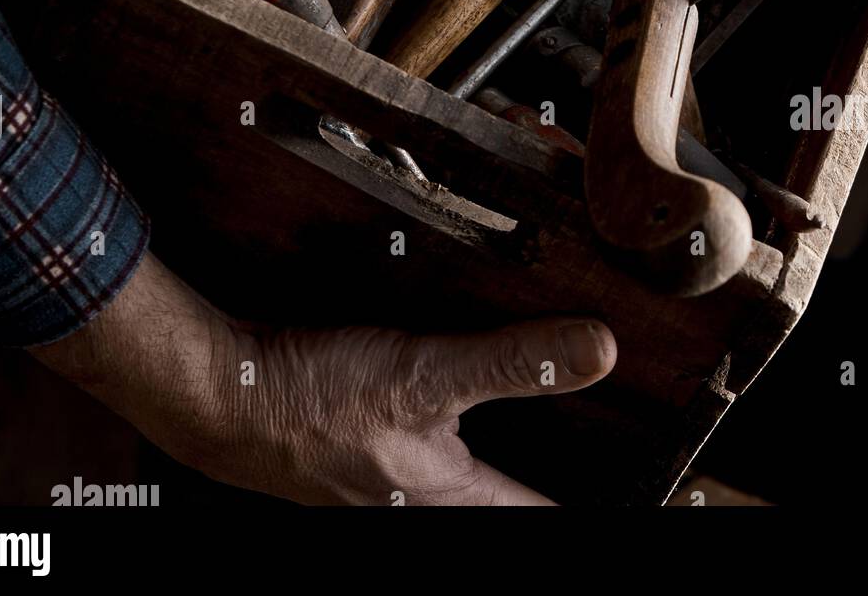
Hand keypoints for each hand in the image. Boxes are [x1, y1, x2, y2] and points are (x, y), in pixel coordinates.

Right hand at [31, 253, 615, 505]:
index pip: (541, 517)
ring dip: (503, 468)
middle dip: (545, 487)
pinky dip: (458, 443)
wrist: (222, 398)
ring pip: (466, 488)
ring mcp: (391, 488)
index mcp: (448, 499)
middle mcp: (424, 505)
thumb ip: (512, 363)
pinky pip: (432, 461)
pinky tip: (454, 410)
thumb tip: (601, 351)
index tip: (645, 493)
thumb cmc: (313, 398)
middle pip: (504, 506)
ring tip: (543, 444)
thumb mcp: (425, 374)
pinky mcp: (365, 459)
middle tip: (599, 464)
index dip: (593, 507)